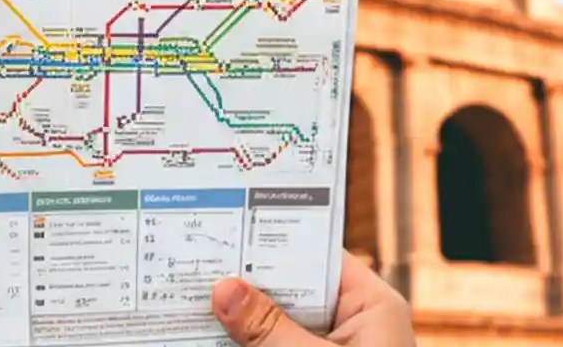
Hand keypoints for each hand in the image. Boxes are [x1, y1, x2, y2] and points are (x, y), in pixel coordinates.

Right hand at [210, 252, 414, 345]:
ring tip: (190, 299)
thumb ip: (269, 330)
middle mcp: (355, 323)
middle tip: (197, 263)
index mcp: (371, 306)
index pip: (317, 255)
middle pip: (293, 288)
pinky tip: (208, 335)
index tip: (226, 227)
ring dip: (241, 318)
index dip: (273, 239)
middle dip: (248, 281)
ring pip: (279, 323)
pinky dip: (249, 344)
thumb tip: (224, 290)